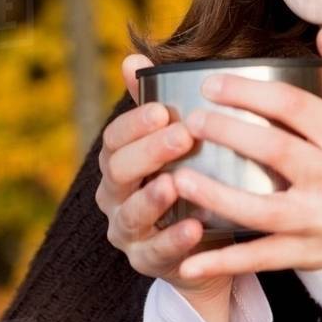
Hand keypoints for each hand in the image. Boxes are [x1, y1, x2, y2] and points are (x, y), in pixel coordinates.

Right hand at [94, 54, 236, 303]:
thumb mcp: (174, 141)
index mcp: (119, 162)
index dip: (133, 125)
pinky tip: (194, 227)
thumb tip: (131, 58)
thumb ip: (153, 103)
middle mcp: (115, 196)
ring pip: (130, 215)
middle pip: (118, 173)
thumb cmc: (189, 177)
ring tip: (175, 184)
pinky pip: (156, 254)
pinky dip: (173, 241)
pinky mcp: (148, 263)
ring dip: (152, 199)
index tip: (161, 110)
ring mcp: (129, 232)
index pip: (114, 139)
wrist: (206, 241)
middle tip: (182, 136)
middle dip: (148, 153)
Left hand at [171, 27, 321, 280]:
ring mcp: (318, 220)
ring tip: (177, 177)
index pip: (295, 107)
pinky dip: (222, 261)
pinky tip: (186, 260)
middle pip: (275, 151)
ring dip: (216, 195)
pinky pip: (259, 258)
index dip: (250, 92)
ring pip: (261, 209)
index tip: (210, 84)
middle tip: (190, 121)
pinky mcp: (304, 254)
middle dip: (228, 133)